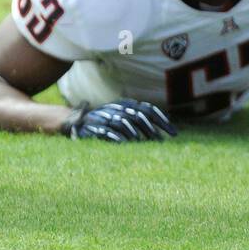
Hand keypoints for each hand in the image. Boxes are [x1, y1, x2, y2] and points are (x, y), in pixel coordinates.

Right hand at [62, 98, 176, 142]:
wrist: (75, 122)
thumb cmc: (104, 122)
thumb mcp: (121, 116)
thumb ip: (137, 119)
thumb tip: (161, 130)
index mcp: (124, 104)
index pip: (146, 108)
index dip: (161, 119)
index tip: (173, 133)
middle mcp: (115, 108)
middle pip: (137, 115)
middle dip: (150, 129)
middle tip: (161, 141)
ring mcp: (104, 117)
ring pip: (123, 122)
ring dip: (136, 133)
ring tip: (146, 144)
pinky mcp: (93, 127)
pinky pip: (107, 131)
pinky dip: (117, 138)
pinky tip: (126, 145)